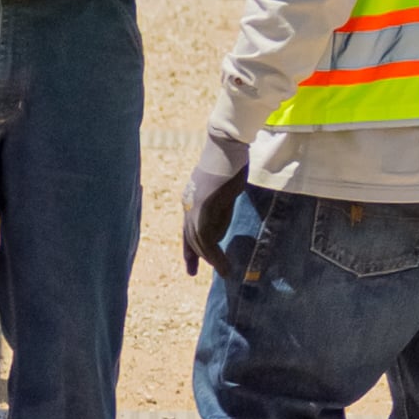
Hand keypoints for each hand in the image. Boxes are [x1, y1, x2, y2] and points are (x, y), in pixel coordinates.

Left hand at [179, 137, 247, 276]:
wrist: (227, 144)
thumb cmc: (230, 157)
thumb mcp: (224, 184)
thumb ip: (221, 200)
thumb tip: (223, 214)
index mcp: (191, 196)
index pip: (187, 227)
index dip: (190, 247)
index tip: (191, 264)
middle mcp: (189, 203)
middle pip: (190, 236)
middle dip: (194, 256)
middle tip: (197, 274)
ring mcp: (194, 206)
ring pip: (198, 241)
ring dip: (211, 259)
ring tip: (224, 271)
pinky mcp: (204, 208)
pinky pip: (206, 238)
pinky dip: (214, 255)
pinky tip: (223, 265)